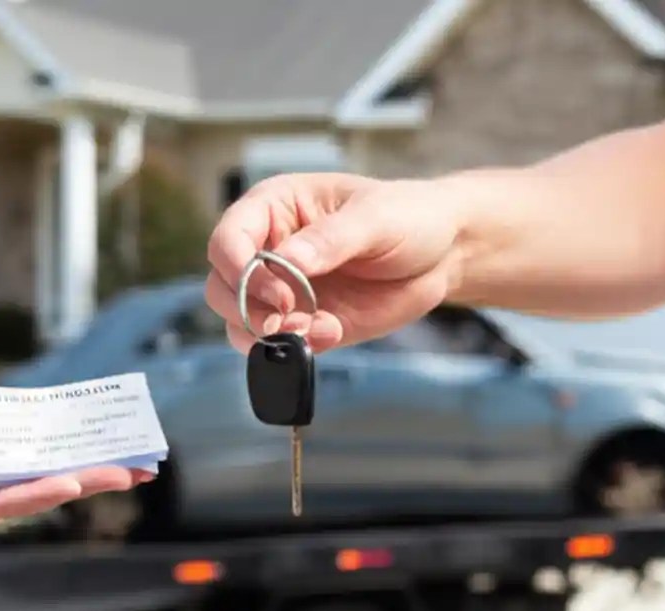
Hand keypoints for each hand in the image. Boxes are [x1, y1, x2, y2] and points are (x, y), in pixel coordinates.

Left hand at [0, 402, 149, 546]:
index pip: (31, 446)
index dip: (71, 437)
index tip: (109, 425)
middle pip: (45, 470)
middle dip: (93, 463)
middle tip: (141, 458)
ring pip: (34, 491)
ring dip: (81, 481)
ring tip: (125, 473)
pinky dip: (35, 495)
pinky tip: (69, 483)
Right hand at [205, 172, 468, 353]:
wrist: (443, 254)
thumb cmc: (407, 216)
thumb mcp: (375, 218)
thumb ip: (330, 239)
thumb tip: (287, 260)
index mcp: (274, 208)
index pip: (227, 239)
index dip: (239, 269)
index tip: (278, 291)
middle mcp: (268, 249)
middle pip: (221, 285)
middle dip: (248, 308)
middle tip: (289, 316)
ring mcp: (282, 289)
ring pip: (238, 321)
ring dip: (269, 334)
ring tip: (317, 328)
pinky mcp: (302, 321)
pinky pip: (275, 344)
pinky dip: (293, 348)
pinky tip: (329, 333)